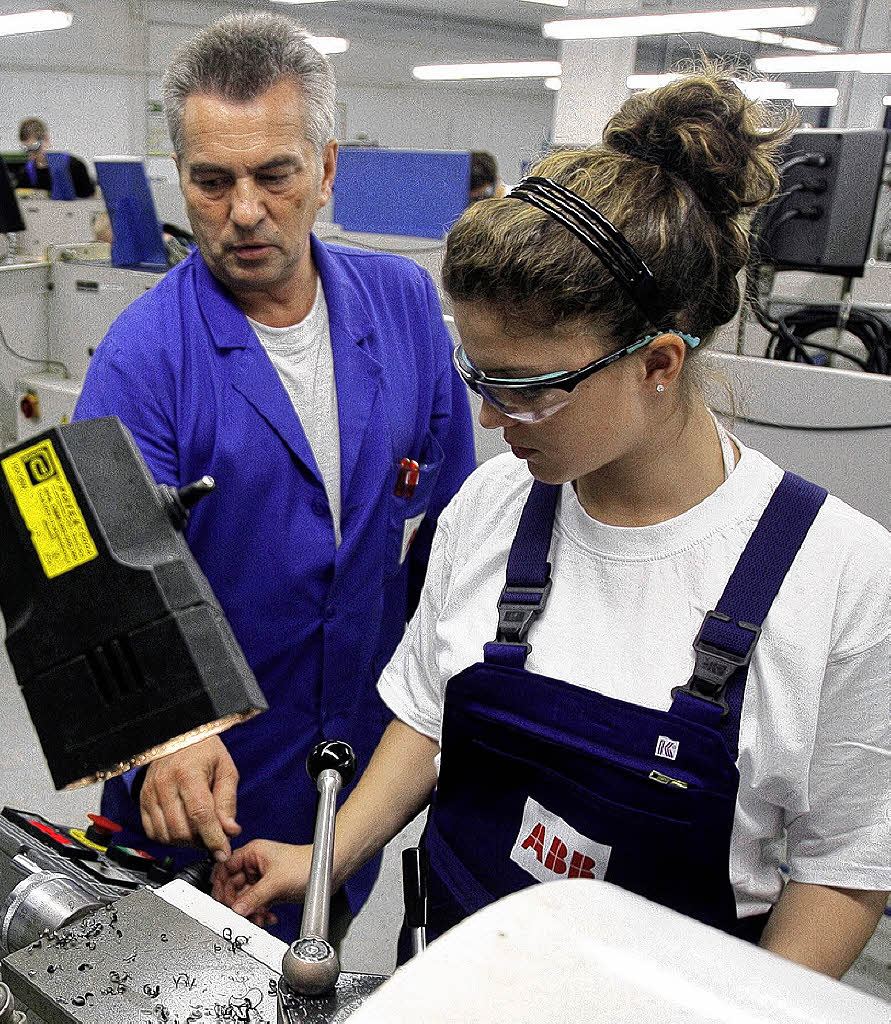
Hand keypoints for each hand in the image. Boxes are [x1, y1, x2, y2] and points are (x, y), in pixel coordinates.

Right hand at [140, 736, 240, 860]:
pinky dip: (169, 838)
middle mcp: (165, 784)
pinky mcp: (143, 801)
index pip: (200, 815)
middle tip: (215, 836)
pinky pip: (153, 832)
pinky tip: (183, 829)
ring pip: (166, 835)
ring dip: (186, 842)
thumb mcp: (226, 769)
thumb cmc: (204, 751)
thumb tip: (230, 831)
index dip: (213, 838)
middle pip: (182, 829)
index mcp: (188, 773)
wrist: (179, 737)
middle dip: (201, 841)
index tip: (223, 853)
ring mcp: (150, 793)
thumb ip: (228, 801)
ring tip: (200, 832)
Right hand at [212, 840, 312, 927]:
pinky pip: (256, 904)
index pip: (225, 868)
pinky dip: (259, 913)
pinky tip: (267, 918)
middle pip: (233, 886)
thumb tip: (235, 910)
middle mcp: (255, 865)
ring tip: (257, 919)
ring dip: (249, 911)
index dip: (221, 885)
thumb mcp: (276, 882)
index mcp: (252, 853)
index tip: (221, 902)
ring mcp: (262, 878)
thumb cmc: (307, 865)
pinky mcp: (270, 891)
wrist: (329, 871)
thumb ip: (254, 897)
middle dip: (236, 903)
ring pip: (244, 898)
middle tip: (239, 915)